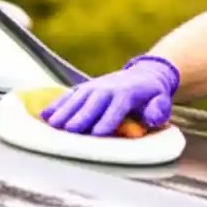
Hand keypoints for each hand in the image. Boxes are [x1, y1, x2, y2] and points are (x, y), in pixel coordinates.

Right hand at [40, 56, 178, 135]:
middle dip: (82, 116)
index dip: (108, 120)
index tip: (97, 133)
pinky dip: (57, 104)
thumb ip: (159, 109)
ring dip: (65, 111)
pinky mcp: (85, 87)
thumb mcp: (161, 101)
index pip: (117, 107)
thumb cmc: (152, 95)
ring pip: (78, 98)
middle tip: (70, 131)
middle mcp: (108, 88)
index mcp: (127, 93)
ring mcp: (94, 86)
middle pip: (93, 103)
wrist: (145, 73)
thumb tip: (153, 117)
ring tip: (53, 125)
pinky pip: (69, 95)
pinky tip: (45, 115)